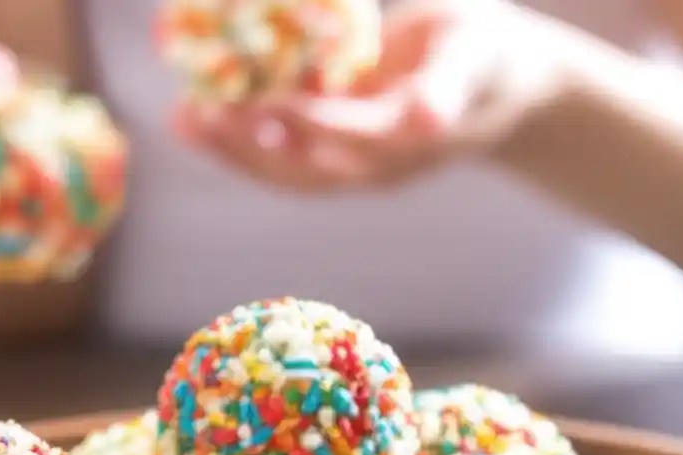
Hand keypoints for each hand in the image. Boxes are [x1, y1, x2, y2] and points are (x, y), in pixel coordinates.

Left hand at [174, 0, 574, 190]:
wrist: (497, 90)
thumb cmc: (484, 55)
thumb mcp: (473, 56)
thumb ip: (446, 88)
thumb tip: (425, 120)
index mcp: (412, 137)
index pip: (355, 137)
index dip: (310, 124)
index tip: (266, 103)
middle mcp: (377, 163)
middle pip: (306, 165)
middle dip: (250, 143)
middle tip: (200, 113)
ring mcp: (354, 165)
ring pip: (286, 170)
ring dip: (233, 150)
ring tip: (185, 120)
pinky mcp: (335, 156)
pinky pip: (281, 157)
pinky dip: (239, 143)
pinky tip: (198, 120)